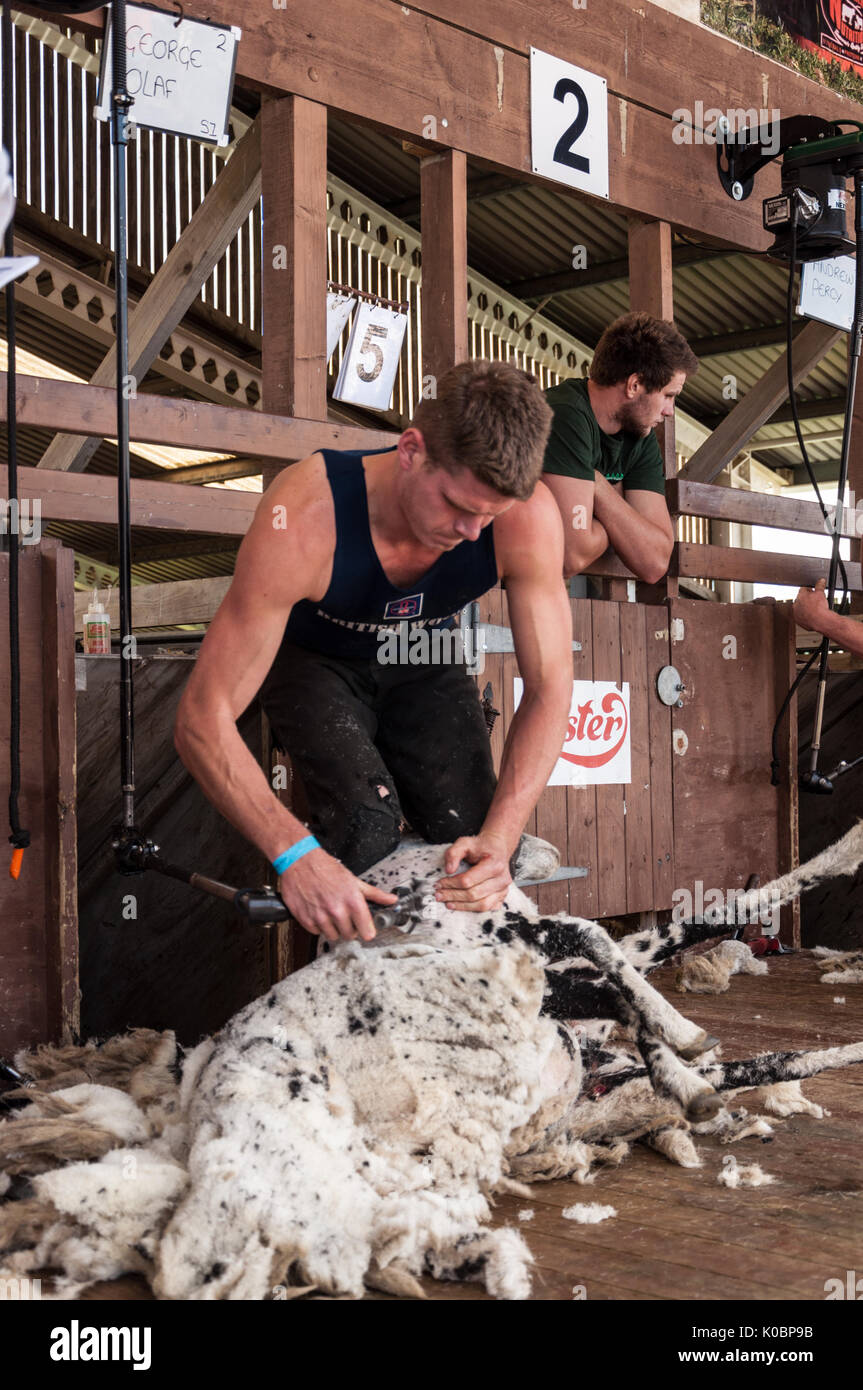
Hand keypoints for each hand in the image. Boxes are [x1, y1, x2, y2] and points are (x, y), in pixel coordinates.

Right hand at [278, 847, 397, 942]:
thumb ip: (374, 894)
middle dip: (350, 928)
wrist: (300, 861)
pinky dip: (318, 926)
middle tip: (346, 917)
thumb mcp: (354, 879)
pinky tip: (319, 913)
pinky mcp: (305, 919)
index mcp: (352, 901)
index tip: (365, 928)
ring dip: (333, 928)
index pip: (367, 932)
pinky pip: (316, 932)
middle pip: (350, 936)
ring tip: (331, 914)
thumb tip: (390, 900)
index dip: (367, 930)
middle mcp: (337, 911)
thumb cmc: (325, 868)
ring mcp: (320, 916)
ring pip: (333, 936)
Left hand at [434, 833, 513, 912]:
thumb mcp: (464, 843)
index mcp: (494, 864)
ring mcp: (503, 889)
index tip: (439, 884)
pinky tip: (461, 905)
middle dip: (453, 896)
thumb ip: (454, 853)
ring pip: (481, 905)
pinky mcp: (502, 896)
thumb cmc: (482, 846)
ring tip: (448, 903)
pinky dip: (473, 909)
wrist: (497, 848)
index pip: (468, 880)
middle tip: (439, 895)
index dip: (450, 884)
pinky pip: (487, 908)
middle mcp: (502, 879)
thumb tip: (448, 870)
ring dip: (462, 906)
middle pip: (473, 894)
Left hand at [794, 578, 831, 633]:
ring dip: (806, 607)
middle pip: (801, 598)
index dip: (809, 589)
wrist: (820, 621)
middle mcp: (796, 604)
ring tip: (814, 609)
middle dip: (807, 598)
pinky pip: (801, 616)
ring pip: (800, 608)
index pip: (803, 589)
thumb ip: (820, 586)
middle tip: (815, 600)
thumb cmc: (819, 608)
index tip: (813, 591)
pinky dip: (805, 616)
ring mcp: (796, 613)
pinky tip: (812, 615)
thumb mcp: (821, 593)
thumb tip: (821, 581)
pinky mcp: (798, 621)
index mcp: (800, 596)